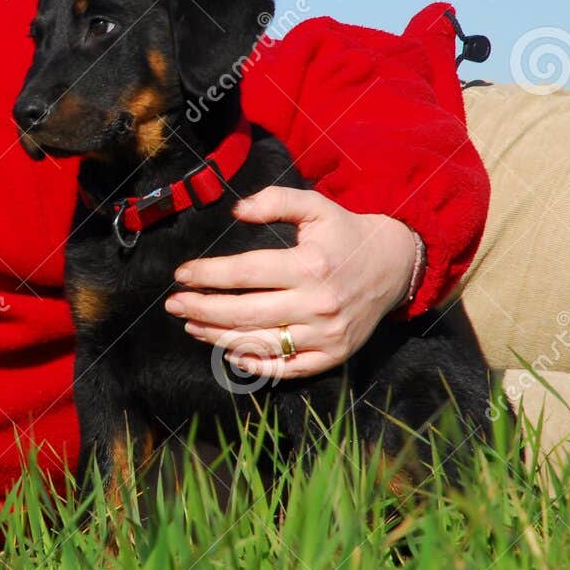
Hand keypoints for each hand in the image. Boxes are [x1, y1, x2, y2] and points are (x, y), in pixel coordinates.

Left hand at [164, 187, 416, 380]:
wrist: (396, 266)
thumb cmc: (346, 235)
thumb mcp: (316, 207)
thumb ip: (275, 201)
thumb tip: (236, 210)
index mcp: (309, 266)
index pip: (244, 273)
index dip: (207, 275)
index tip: (181, 275)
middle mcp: (318, 303)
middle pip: (244, 313)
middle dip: (201, 310)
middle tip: (173, 305)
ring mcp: (327, 335)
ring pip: (260, 344)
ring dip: (218, 337)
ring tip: (192, 325)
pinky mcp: (334, 356)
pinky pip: (288, 369)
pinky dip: (256, 365)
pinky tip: (230, 353)